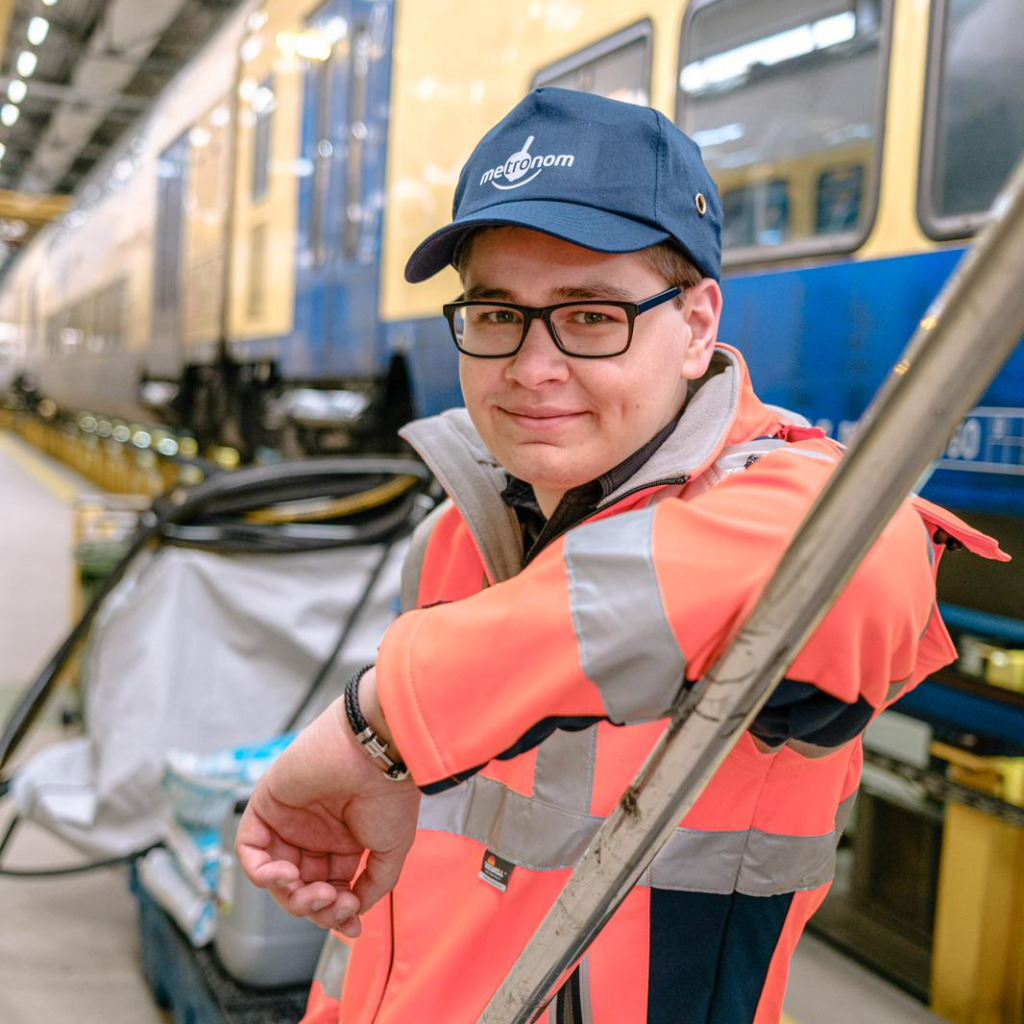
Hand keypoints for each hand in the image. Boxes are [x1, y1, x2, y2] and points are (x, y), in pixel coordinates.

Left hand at [235, 686, 419, 935]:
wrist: (376, 753)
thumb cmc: (390, 794)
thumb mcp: (393, 849)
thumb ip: (374, 884)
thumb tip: (354, 910)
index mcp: (343, 841)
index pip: (330, 888)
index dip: (337, 913)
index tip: (352, 923)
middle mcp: (315, 833)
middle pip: (301, 889)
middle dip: (316, 907)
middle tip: (335, 903)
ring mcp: (289, 822)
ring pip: (275, 877)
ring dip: (292, 896)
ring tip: (315, 892)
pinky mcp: (266, 807)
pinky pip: (250, 851)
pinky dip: (262, 873)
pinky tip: (287, 876)